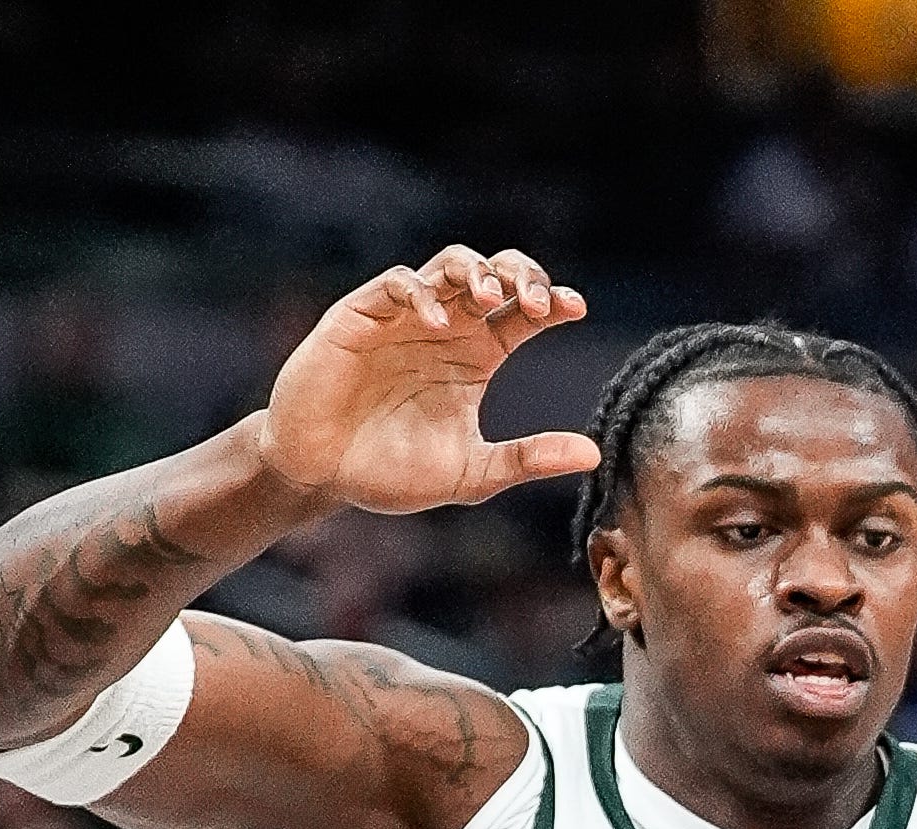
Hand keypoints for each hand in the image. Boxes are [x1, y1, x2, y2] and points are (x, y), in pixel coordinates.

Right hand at [257, 246, 594, 517]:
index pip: (521, 314)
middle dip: (520, 276)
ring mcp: (404, 317)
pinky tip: (440, 322)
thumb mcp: (473, 473)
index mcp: (475, 357)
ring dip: (476, 272)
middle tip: (537, 303)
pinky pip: (397, 284)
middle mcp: (445, 328)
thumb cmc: (391, 471)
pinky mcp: (362, 315)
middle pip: (492, 275)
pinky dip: (422, 294)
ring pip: (449, 266)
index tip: (576, 308)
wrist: (323, 475)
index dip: (551, 302)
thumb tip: (593, 453)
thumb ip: (527, 460)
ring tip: (494, 297)